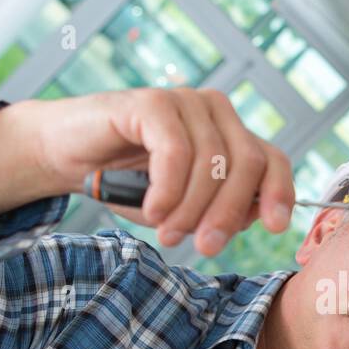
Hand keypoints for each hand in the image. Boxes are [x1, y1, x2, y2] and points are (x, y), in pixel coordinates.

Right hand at [29, 87, 294, 256]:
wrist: (68, 157)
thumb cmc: (129, 184)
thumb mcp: (183, 207)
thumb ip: (220, 210)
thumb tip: (254, 217)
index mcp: (231, 134)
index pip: (273, 160)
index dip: (280, 193)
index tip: (276, 228)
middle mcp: (214, 111)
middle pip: (247, 164)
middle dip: (228, 213)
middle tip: (205, 246)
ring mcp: (185, 101)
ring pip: (211, 162)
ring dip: (190, 208)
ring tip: (166, 232)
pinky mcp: (152, 102)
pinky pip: (176, 151)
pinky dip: (168, 188)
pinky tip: (153, 210)